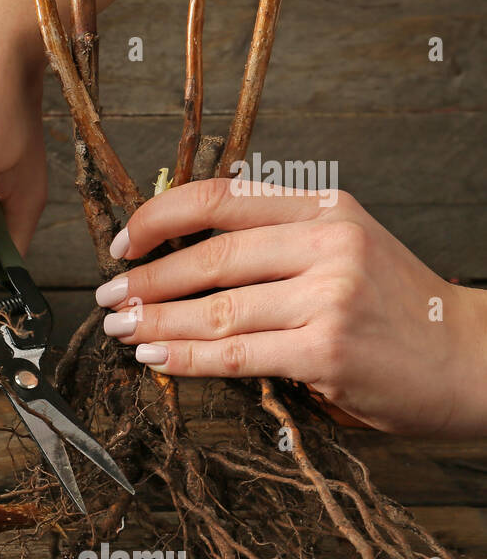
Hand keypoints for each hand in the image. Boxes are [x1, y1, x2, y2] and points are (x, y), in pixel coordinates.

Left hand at [97, 178, 486, 436]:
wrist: (472, 360)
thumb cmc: (395, 308)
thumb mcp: (345, 247)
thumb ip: (276, 240)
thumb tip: (181, 252)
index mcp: (325, 208)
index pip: (219, 198)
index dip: (159, 218)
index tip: (123, 243)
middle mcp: (328, 245)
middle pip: (209, 259)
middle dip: (145, 281)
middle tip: (108, 297)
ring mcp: (329, 299)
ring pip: (215, 310)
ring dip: (154, 323)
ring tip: (120, 329)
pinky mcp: (325, 353)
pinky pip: (235, 355)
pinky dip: (185, 359)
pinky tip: (155, 359)